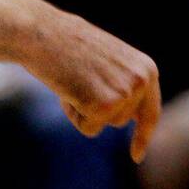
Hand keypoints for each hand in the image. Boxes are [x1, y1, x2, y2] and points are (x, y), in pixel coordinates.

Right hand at [22, 5, 161, 162]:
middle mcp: (142, 80)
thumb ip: (119, 81)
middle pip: (121, 120)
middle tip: (77, 77)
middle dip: (96, 108)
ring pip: (106, 124)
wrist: (39, 31)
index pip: (150, 110)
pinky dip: (73, 115)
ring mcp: (125, 92)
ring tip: (71, 78)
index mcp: (146, 67)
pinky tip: (66, 87)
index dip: (142, 135)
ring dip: (83, 109)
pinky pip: (89, 128)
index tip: (135, 157)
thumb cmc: (64, 43)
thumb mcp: (104, 59)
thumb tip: (121, 110)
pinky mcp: (105, 105)